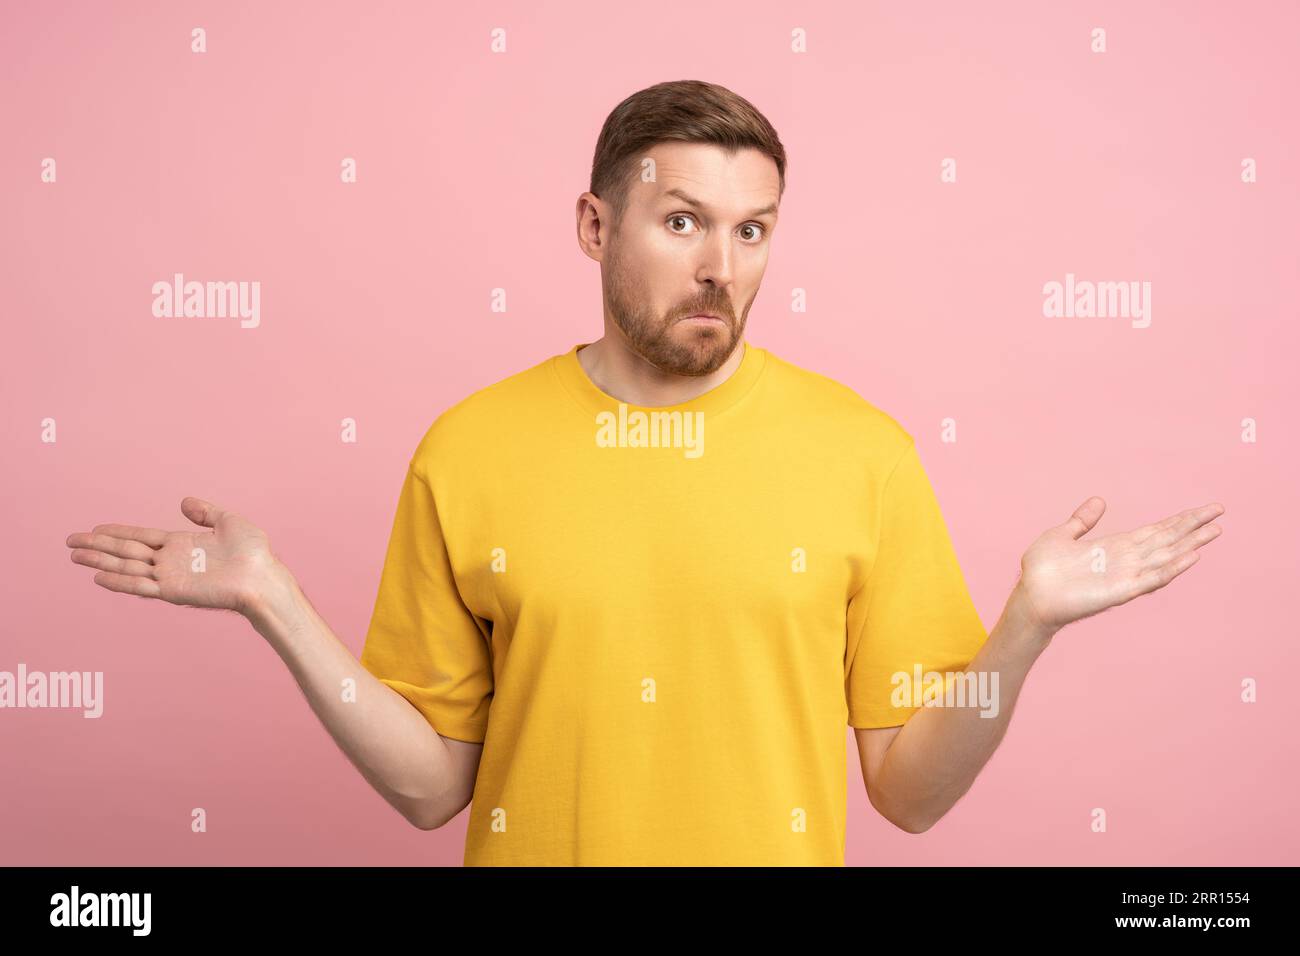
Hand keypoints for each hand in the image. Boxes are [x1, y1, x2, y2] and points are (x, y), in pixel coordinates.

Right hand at [65, 497, 279, 617]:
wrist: (263, 577)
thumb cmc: (253, 554)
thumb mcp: (228, 522)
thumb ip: (205, 512)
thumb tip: (184, 502)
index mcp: (182, 544)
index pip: (142, 536)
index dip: (118, 532)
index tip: (95, 528)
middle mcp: (171, 561)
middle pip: (127, 550)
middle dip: (98, 545)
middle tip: (71, 541)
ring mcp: (170, 576)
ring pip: (127, 566)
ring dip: (100, 561)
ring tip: (75, 555)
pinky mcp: (174, 591)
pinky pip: (140, 586)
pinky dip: (119, 581)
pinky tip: (98, 576)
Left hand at [1014, 497, 1224, 633]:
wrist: (1030, 596)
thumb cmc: (1043, 570)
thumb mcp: (1062, 535)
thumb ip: (1082, 520)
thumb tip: (1099, 500)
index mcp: (1115, 546)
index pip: (1156, 530)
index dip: (1180, 520)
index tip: (1205, 509)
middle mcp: (1126, 559)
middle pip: (1167, 540)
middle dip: (1193, 526)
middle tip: (1220, 512)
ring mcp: (1125, 575)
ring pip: (1165, 557)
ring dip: (1190, 544)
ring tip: (1214, 531)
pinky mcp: (1120, 590)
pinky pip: (1151, 578)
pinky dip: (1171, 568)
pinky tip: (1191, 557)